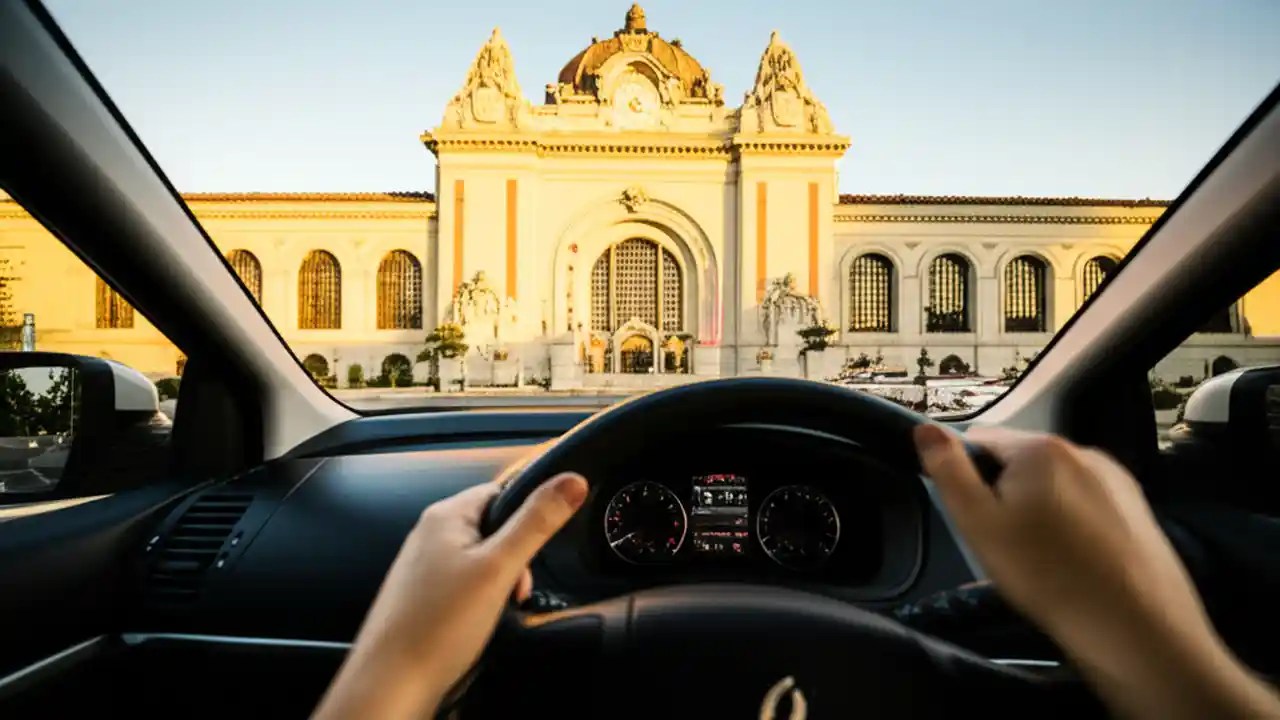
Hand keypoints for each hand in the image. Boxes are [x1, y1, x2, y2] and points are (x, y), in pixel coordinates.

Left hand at [313, 473, 588, 719]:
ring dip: (499, 582)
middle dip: (515, 558)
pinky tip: (477, 622)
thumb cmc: (436, 627)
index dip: (527, 517)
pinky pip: (465, 583)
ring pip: (481, 559)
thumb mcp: (499, 568)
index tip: (537, 546)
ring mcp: (424, 565)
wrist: (392, 683)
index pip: (501, 491)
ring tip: (495, 609)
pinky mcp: (424, 594)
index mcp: (446, 515)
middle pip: (494, 528)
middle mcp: (430, 534)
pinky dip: (480, 599)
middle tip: (514, 588)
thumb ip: (536, 523)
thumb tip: (572, 482)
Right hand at [914, 424, 1279, 718]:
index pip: (979, 440)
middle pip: (1020, 463)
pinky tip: (1076, 562)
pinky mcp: (1138, 508)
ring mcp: (1117, 479)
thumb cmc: (1046, 575)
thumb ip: (949, 471)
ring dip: (1040, 510)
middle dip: (1005, 495)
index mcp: (1040, 448)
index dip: (965, 477)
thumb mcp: (979, 524)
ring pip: (1055, 485)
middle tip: (1006, 547)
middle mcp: (1083, 450)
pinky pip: (1087, 504)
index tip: (975, 520)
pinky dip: (1074, 524)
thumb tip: (923, 428)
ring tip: (1043, 560)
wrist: (1136, 628)